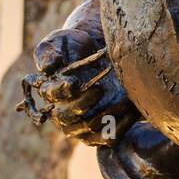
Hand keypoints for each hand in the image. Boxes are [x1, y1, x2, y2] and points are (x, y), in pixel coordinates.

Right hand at [31, 0, 139, 145]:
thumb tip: (46, 69)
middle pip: (66, 118)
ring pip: (89, 130)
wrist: (99, 49)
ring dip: (105, 116)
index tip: (73, 82)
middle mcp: (62, 111)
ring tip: (121, 100)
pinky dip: (121, 126)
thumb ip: (49, 53)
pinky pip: (109, 137)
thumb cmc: (75, 44)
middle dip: (82, 105)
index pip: (50, 96)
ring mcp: (81, 123)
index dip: (60, 91)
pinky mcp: (101, 129)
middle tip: (99, 90)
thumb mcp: (60, 41)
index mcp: (50, 91)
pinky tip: (132, 109)